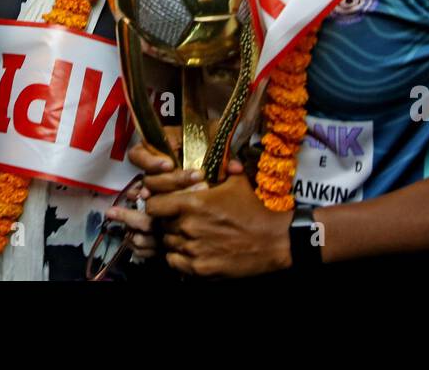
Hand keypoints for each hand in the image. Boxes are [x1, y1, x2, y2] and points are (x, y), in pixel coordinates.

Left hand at [121, 139, 246, 261]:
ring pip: (167, 244)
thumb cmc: (256, 209)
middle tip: (182, 219)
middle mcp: (188, 226)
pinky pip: (174, 262)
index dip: (156, 204)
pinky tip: (192, 250)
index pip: (153, 205)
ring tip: (191, 235)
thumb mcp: (239, 181)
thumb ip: (225, 167)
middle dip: (168, 221)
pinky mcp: (200, 269)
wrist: (274, 241)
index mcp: (193, 203)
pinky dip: (179, 257)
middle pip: (160, 225)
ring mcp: (193, 249)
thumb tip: (224, 160)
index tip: (164, 204)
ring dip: (174, 239)